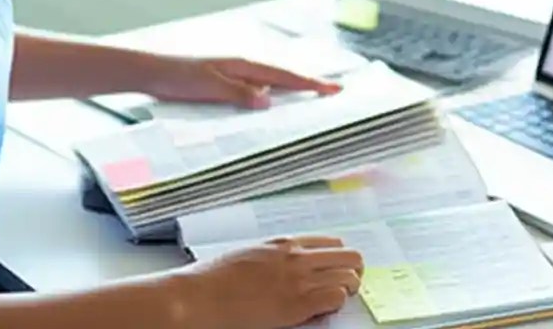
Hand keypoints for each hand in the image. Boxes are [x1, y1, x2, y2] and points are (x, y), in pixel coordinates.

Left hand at [147, 56, 341, 108]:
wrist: (150, 74)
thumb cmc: (178, 77)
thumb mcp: (209, 86)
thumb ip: (238, 92)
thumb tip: (268, 99)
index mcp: (242, 66)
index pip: (283, 76)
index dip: (309, 84)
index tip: (334, 89)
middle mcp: (241, 70)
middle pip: (282, 79)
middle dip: (307, 87)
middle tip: (332, 95)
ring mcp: (233, 78)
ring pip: (268, 87)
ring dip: (288, 94)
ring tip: (310, 104)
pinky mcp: (222, 88)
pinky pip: (252, 95)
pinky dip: (267, 100)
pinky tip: (269, 112)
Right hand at [180, 236, 363, 328]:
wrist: (199, 296)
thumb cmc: (213, 280)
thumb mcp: (247, 257)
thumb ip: (272, 260)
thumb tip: (282, 271)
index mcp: (282, 243)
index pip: (331, 242)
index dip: (338, 258)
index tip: (337, 270)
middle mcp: (295, 256)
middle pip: (348, 254)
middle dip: (353, 270)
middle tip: (347, 285)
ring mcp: (298, 279)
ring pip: (349, 275)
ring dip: (348, 289)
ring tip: (335, 301)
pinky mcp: (297, 303)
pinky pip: (336, 298)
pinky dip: (336, 305)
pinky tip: (323, 311)